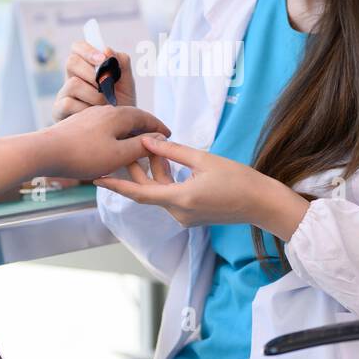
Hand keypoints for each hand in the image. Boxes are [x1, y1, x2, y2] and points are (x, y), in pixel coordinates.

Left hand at [34, 105, 168, 179]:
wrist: (44, 151)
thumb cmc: (83, 155)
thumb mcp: (118, 155)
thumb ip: (140, 146)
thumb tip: (157, 139)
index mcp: (118, 115)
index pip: (146, 117)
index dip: (159, 127)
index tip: (169, 135)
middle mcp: (104, 110)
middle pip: (131, 116)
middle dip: (145, 127)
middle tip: (155, 140)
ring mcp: (89, 116)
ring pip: (115, 122)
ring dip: (128, 131)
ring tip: (135, 143)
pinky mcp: (77, 124)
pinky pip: (102, 127)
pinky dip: (113, 134)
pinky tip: (110, 145)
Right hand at [51, 41, 136, 120]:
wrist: (121, 134)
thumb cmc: (121, 106)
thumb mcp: (127, 84)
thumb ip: (121, 64)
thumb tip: (106, 49)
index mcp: (86, 67)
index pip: (78, 47)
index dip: (88, 50)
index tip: (102, 59)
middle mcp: (72, 78)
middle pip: (71, 61)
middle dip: (93, 73)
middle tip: (107, 86)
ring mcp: (63, 94)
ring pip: (73, 83)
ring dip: (95, 95)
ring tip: (106, 106)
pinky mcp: (58, 111)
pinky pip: (69, 103)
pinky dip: (86, 109)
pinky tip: (95, 117)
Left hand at [93, 136, 310, 240]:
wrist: (261, 203)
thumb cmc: (238, 179)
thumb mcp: (204, 160)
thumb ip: (173, 152)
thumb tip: (147, 141)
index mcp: (180, 200)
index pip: (139, 193)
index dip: (116, 185)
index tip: (96, 179)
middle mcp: (179, 213)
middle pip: (148, 191)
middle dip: (135, 170)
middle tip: (122, 149)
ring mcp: (185, 217)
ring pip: (160, 193)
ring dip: (154, 173)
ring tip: (148, 148)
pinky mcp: (192, 216)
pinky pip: (172, 197)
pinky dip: (166, 181)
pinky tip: (168, 164)